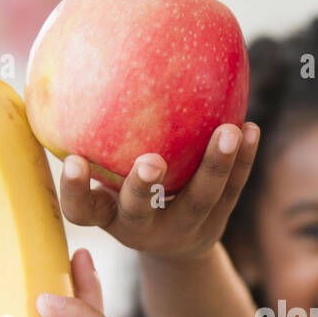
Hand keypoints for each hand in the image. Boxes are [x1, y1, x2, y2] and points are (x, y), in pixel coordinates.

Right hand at [57, 122, 259, 260]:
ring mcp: (183, 227)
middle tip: (152, 162)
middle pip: (140, 211)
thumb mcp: (106, 181)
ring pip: (199, 200)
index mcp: (109, 215)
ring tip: (229, 131)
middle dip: (143, 188)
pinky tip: (250, 129)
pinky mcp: (216, 220)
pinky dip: (243, 161)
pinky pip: (232, 190)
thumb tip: (66, 68)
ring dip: (214, 166)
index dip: (76, 190)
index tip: (74, 162)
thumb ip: (93, 140)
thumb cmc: (128, 194)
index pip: (82, 209)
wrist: (176, 248)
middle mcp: (142, 227)